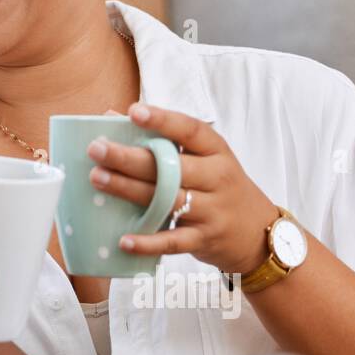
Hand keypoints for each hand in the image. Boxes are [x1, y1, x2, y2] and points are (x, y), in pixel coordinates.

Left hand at [87, 101, 278, 275]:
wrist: (258, 233)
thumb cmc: (218, 186)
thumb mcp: (204, 158)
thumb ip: (163, 139)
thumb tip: (110, 118)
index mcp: (216, 151)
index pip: (191, 130)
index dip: (163, 120)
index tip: (133, 111)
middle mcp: (218, 178)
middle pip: (172, 167)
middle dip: (131, 158)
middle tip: (96, 149)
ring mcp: (213, 211)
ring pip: (168, 200)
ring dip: (130, 190)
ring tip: (98, 179)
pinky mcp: (204, 240)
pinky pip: (173, 242)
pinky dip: (148, 242)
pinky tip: (124, 239)